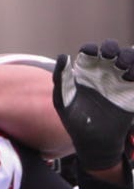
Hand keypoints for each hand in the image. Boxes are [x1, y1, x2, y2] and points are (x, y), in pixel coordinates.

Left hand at [54, 41, 133, 171]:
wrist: (95, 140)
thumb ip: (61, 78)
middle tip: (110, 56)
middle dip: (112, 48)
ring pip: (129, 57)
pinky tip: (129, 75)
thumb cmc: (74, 120)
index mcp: (85, 71)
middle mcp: (103, 72)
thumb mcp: (63, 100)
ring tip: (123, 66)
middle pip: (112, 50)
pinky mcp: (132, 89)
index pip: (90, 51)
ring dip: (128, 56)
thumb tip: (63, 55)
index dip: (91, 48)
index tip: (90, 54)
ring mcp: (119, 79)